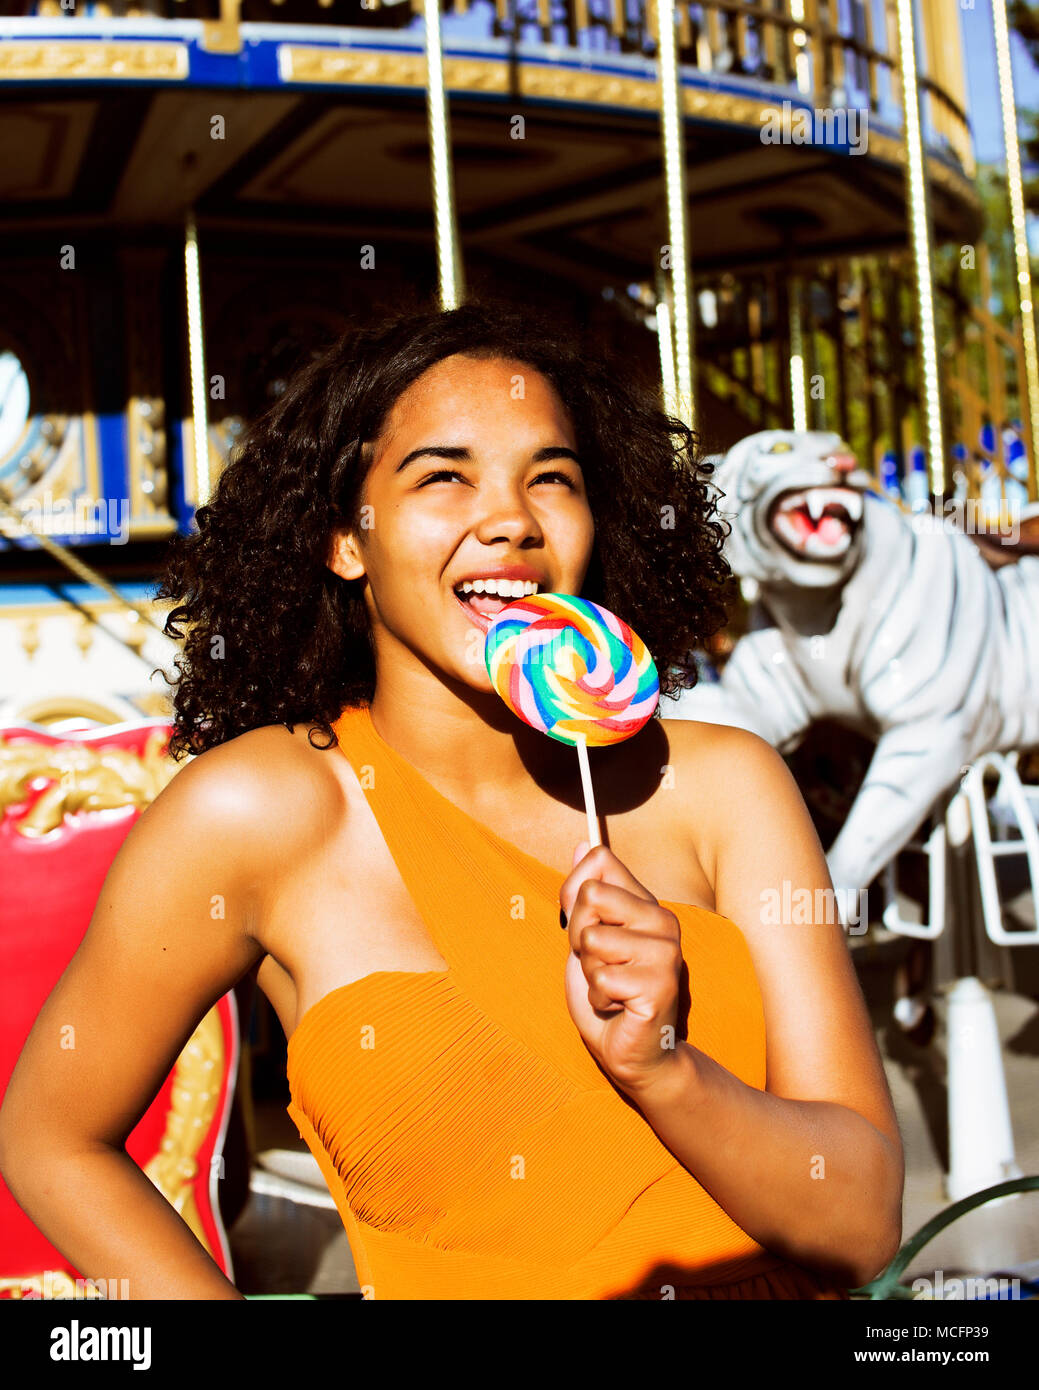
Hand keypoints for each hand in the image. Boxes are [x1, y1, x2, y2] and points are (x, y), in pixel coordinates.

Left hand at [559, 841, 683, 1096]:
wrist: (633, 1051)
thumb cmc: (608, 993)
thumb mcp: (585, 938)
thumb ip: (584, 896)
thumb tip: (582, 845)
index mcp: (647, 904)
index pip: (599, 861)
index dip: (575, 894)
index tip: (586, 926)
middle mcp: (664, 920)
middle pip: (589, 897)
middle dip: (578, 937)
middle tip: (599, 964)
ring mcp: (666, 953)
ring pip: (591, 940)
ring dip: (589, 972)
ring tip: (611, 987)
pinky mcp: (660, 985)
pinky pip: (601, 977)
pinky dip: (599, 997)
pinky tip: (618, 1006)